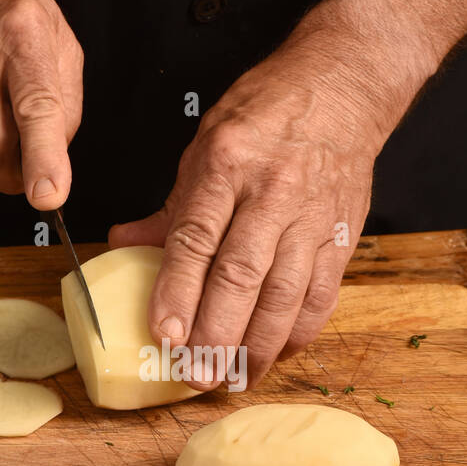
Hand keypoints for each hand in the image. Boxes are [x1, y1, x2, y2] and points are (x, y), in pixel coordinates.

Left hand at [109, 34, 377, 388]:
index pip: (196, 239)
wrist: (342, 88)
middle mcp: (271, 192)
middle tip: (195, 373)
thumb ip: (171, 207)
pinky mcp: (341, 236)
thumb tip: (123, 246)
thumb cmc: (267, 114)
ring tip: (233, 377)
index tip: (164, 333)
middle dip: (216, 334)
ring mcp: (311, 217)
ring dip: (257, 346)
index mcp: (226, 164)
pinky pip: (320, 296)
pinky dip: (297, 333)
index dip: (178, 292)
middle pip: (240, 276)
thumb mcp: (204, 145)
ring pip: (284, 295)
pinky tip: (277, 353)